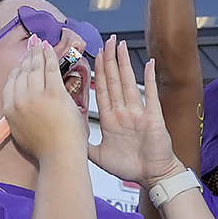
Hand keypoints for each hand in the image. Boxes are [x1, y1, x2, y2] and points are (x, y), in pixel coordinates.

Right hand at [1, 37, 88, 164]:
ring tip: (40, 45)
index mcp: (10, 110)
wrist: (59, 156)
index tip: (22, 61)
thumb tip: (20, 108)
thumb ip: (18, 117)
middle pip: (21, 72)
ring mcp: (35, 96)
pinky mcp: (53, 93)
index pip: (11, 82)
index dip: (17, 69)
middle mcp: (19, 100)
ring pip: (35, 68)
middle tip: (31, 47)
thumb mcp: (22, 132)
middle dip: (27, 57)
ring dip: (37, 53)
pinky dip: (50, 56)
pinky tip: (50, 49)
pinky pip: (50, 69)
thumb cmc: (46, 149)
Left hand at [87, 36, 183, 185]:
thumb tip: (64, 138)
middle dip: (109, 61)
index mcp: (110, 119)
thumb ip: (84, 145)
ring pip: (128, 82)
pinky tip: (149, 63)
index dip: (97, 73)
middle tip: (106, 41)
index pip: (101, 90)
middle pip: (114, 81)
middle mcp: (123, 111)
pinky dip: (150, 78)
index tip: (93, 56)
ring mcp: (138, 112)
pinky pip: (151, 94)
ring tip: (120, 45)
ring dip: (124, 63)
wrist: (152, 177)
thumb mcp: (99, 155)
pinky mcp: (153, 116)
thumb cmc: (130, 167)